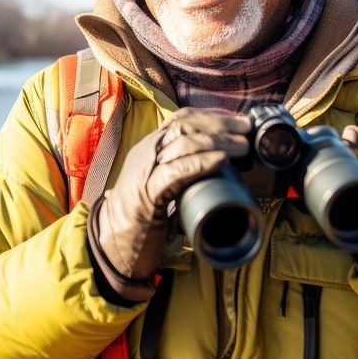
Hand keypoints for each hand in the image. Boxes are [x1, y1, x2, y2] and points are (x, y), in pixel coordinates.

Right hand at [87, 108, 250, 301]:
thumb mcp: (162, 185)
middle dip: (219, 124)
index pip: (181, 119)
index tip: (236, 120)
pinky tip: (220, 161)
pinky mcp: (146, 194)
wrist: (111, 243)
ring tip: (241, 146)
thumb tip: (217, 166)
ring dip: (217, 141)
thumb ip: (181, 172)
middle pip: (184, 125)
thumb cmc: (141, 218)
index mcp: (150, 149)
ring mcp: (145, 171)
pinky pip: (174, 171)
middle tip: (245, 128)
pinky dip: (200, 163)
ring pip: (181, 143)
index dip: (211, 115)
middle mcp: (146, 153)